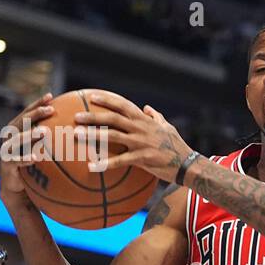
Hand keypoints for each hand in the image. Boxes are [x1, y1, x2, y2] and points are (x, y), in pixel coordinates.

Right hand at [0, 93, 55, 202]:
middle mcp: (10, 137)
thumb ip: (55, 141)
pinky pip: (14, 161)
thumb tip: (80, 132)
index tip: (51, 96)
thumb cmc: (35, 167)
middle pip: (22, 121)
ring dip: (30, 135)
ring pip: (17, 139)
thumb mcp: (45, 152)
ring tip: (44, 131)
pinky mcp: (6, 165)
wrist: (18, 188)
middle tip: (50, 110)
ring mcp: (6, 150)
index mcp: (18, 131)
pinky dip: (24, 159)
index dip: (38, 103)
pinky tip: (35, 158)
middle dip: (35, 114)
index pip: (28, 112)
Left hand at [74, 92, 195, 182]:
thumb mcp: (168, 127)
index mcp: (145, 121)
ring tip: (77, 136)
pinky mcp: (142, 158)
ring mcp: (141, 143)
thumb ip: (156, 117)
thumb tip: (148, 107)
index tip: (91, 97)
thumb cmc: (177, 146)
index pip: (123, 106)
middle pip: (113, 119)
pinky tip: (91, 167)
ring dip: (93, 135)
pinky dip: (105, 164)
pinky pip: (120, 161)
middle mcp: (141, 129)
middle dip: (93, 117)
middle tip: (76, 117)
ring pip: (112, 136)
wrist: (188, 164)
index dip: (107, 100)